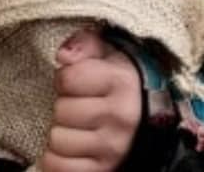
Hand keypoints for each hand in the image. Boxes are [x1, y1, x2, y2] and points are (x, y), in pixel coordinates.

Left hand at [39, 29, 141, 171]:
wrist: (146, 122)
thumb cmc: (120, 86)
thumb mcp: (109, 56)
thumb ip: (85, 44)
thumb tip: (63, 55)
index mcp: (122, 83)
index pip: (67, 78)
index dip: (66, 79)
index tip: (77, 83)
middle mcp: (120, 116)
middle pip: (60, 110)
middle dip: (65, 107)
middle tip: (81, 107)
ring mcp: (112, 147)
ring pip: (57, 140)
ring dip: (62, 134)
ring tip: (79, 128)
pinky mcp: (103, 169)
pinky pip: (58, 166)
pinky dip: (58, 159)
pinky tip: (73, 148)